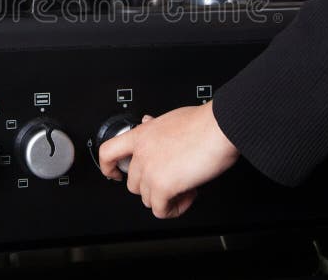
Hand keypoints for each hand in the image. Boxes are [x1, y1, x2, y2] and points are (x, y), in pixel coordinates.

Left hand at [98, 102, 239, 218]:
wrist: (219, 127)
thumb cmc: (204, 122)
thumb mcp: (171, 118)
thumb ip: (155, 125)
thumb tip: (148, 121)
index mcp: (142, 134)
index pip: (108, 152)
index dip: (109, 167)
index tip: (115, 174)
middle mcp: (142, 152)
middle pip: (133, 184)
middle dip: (153, 186)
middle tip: (173, 180)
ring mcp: (150, 170)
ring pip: (147, 199)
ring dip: (166, 198)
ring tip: (186, 185)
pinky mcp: (162, 186)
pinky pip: (160, 210)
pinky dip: (175, 208)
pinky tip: (188, 195)